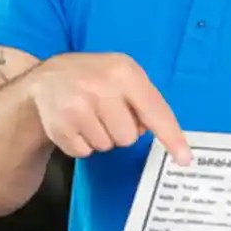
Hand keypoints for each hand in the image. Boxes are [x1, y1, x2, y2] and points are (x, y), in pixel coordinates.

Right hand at [30, 52, 192, 164]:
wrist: (46, 78)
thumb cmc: (94, 76)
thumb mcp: (122, 73)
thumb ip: (144, 98)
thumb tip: (152, 130)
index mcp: (123, 71)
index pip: (154, 110)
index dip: (171, 137)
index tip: (184, 159)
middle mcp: (100, 87)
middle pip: (129, 136)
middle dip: (121, 130)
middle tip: (107, 113)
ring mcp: (77, 108)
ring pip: (107, 146)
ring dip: (101, 137)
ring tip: (89, 116)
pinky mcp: (60, 127)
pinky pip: (85, 152)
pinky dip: (82, 143)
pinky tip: (75, 124)